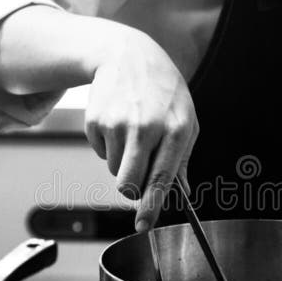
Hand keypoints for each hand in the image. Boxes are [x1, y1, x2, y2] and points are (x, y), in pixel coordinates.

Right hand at [84, 28, 198, 231]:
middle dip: (131, 190)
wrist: (127, 55)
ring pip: (115, 171)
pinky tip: (118, 121)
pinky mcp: (95, 121)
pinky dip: (108, 145)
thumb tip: (183, 193)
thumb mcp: (186, 118)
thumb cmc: (163, 91)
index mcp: (176, 128)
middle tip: (137, 176)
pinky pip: (101, 153)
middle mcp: (146, 127)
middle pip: (129, 183)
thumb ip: (183, 158)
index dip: (152, 205)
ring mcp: (118, 123)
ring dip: (123, 162)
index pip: (162, 177)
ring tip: (133, 133)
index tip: (144, 225)